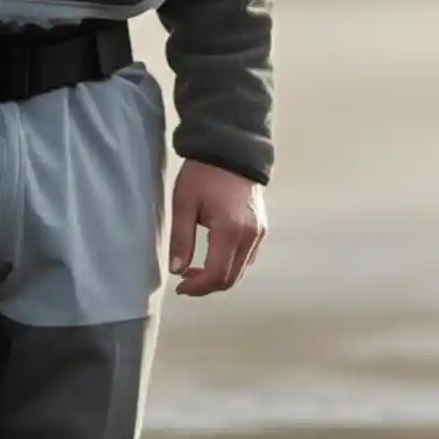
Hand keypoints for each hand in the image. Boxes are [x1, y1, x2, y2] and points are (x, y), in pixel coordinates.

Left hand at [168, 160, 267, 296]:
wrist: (231, 151)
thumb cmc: (204, 174)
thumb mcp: (184, 204)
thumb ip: (181, 240)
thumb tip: (177, 270)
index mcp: (230, 230)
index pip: (217, 275)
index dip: (198, 287)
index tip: (180, 287)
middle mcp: (251, 236)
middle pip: (232, 279)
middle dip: (207, 286)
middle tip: (184, 281)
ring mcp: (259, 233)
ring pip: (241, 271)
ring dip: (218, 277)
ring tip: (194, 269)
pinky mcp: (261, 229)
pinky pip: (247, 258)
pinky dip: (229, 265)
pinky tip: (212, 257)